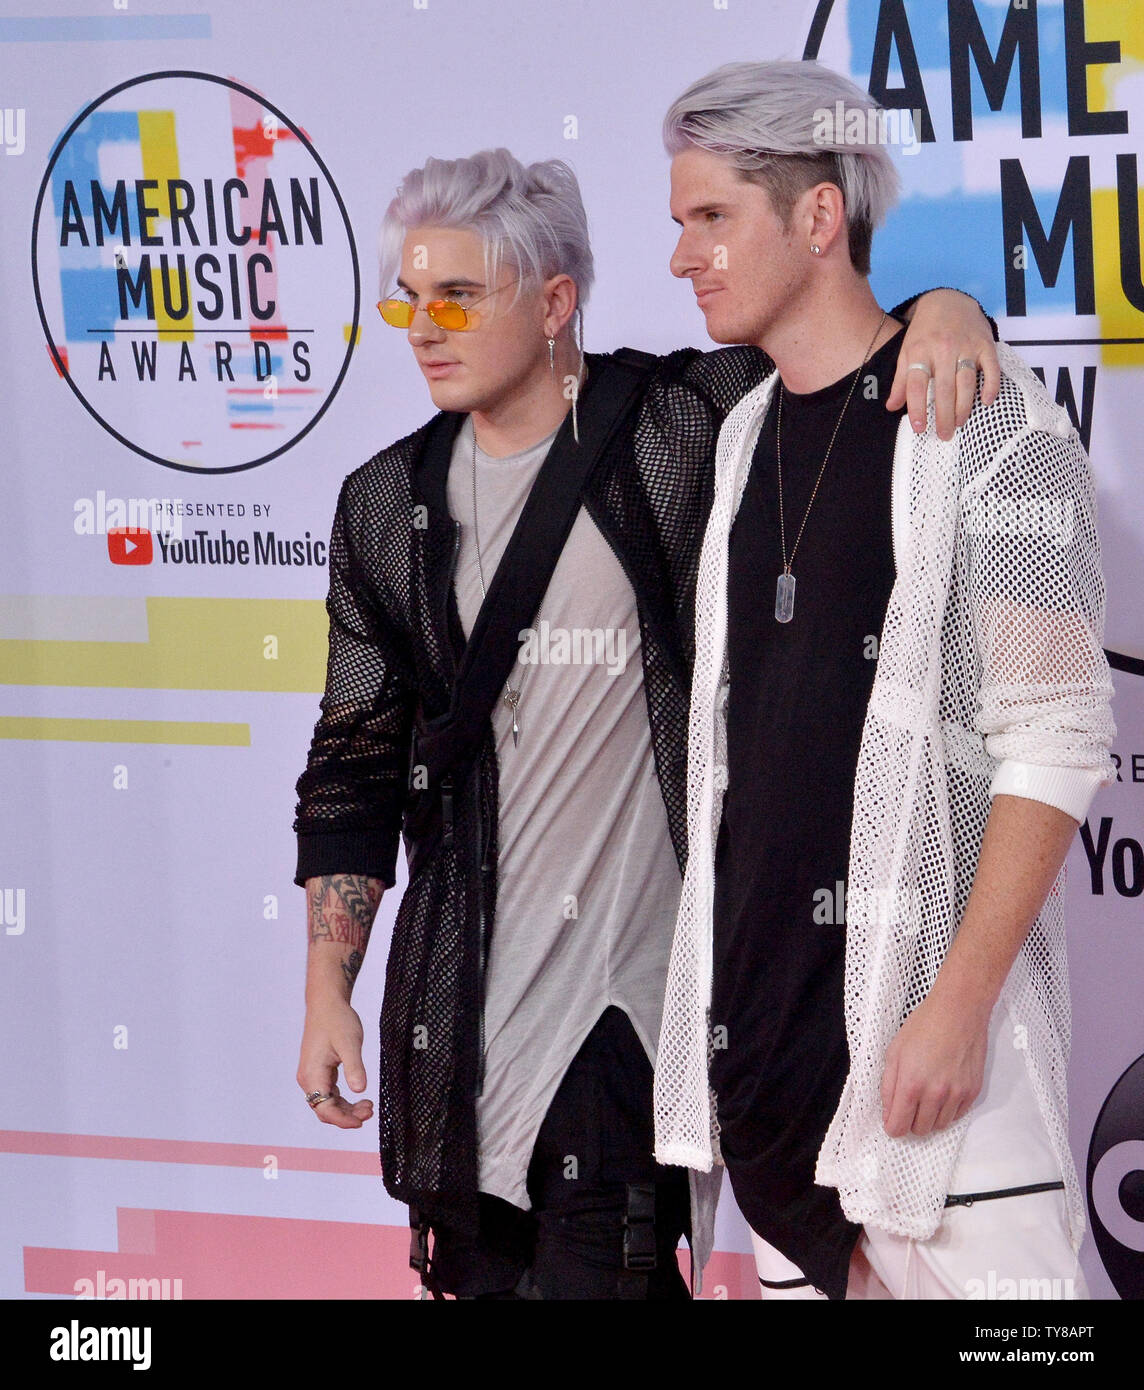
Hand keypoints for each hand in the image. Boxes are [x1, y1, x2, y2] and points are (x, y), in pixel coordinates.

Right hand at [297, 996, 373, 1128]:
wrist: (326, 1003)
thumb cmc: (337, 1020)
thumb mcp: (350, 1043)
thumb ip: (354, 1067)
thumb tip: (360, 1090)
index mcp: (312, 1074)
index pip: (324, 1108)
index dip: (342, 1119)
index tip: (362, 1121)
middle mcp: (308, 1079)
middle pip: (325, 1110)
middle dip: (347, 1116)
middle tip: (371, 1111)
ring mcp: (312, 1076)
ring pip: (327, 1104)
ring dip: (347, 1109)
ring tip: (369, 1107)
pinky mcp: (319, 1071)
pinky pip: (329, 1094)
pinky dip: (344, 1100)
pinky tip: (360, 1098)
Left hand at [880, 994, 988, 1137]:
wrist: (958, 1011)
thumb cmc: (926, 1025)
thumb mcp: (894, 1051)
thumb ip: (888, 1085)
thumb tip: (888, 1110)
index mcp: (911, 1084)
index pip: (899, 1126)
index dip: (892, 1126)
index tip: (892, 1122)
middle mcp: (935, 1094)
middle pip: (919, 1130)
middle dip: (910, 1121)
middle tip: (909, 1104)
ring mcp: (956, 1094)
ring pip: (939, 1126)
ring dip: (930, 1117)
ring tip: (926, 1095)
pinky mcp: (972, 1092)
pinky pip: (957, 1116)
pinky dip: (947, 1110)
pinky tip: (942, 1092)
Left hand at [887, 290, 1000, 440]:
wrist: (949, 301)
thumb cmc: (925, 332)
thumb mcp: (907, 352)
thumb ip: (900, 381)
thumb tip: (891, 407)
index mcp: (920, 351)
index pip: (916, 385)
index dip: (917, 409)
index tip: (919, 429)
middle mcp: (943, 349)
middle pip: (944, 389)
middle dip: (944, 416)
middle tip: (944, 435)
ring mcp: (966, 346)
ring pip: (966, 382)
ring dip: (964, 407)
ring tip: (959, 424)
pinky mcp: (985, 344)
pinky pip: (991, 368)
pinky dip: (990, 386)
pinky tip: (986, 402)